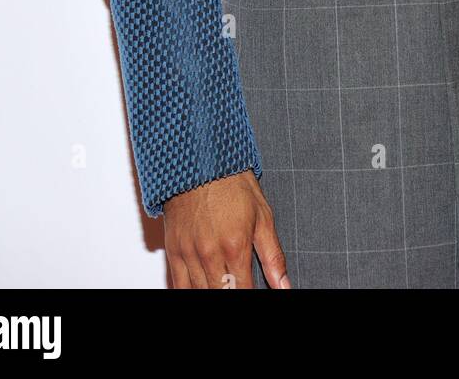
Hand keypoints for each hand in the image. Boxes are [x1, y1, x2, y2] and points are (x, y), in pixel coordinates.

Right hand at [163, 170, 290, 288]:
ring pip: (200, 293)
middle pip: (221, 294)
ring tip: (223, 285)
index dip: (251, 297)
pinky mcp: (174, 250)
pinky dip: (190, 292)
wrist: (201, 160)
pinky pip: (178, 285)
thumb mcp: (263, 217)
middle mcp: (210, 253)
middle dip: (232, 292)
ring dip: (213, 291)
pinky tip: (201, 288)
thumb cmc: (233, 184)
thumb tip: (284, 286)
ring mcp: (189, 253)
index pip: (244, 293)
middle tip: (238, 285)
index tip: (255, 294)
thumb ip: (273, 257)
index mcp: (236, 246)